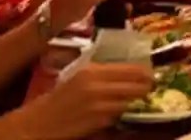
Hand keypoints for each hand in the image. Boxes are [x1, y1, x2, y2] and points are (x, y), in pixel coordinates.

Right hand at [21, 62, 151, 139]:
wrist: (40, 122)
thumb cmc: (59, 99)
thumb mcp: (78, 77)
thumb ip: (101, 73)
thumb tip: (127, 71)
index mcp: (92, 69)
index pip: (130, 68)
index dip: (144, 72)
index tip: (150, 75)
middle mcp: (97, 83)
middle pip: (136, 83)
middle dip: (146, 87)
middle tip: (151, 88)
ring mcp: (99, 102)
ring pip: (131, 99)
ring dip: (137, 100)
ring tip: (141, 100)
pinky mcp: (99, 119)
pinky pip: (120, 113)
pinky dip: (124, 112)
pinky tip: (124, 111)